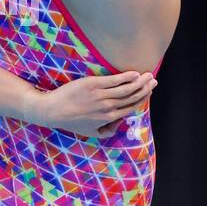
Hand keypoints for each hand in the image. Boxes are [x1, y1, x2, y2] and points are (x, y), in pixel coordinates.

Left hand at [34, 70, 156, 137]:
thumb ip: (106, 132)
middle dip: (145, 89)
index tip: (149, 92)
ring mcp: (101, 95)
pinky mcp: (94, 84)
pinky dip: (127, 76)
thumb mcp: (91, 132)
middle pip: (132, 97)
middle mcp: (108, 107)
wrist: (53, 110)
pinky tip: (134, 73)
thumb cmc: (71, 121)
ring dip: (140, 81)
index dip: (143, 99)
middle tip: (153, 81)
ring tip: (148, 75)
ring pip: (127, 88)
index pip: (131, 107)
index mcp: (109, 118)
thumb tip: (119, 125)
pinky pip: (115, 80)